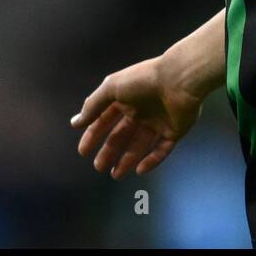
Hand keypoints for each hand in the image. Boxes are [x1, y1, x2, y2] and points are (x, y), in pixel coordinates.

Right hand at [70, 56, 205, 178]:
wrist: (180, 79)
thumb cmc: (143, 80)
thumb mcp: (111, 88)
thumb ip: (93, 106)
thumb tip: (75, 123)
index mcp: (126, 98)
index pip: (106, 119)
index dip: (94, 135)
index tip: (83, 152)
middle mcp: (142, 110)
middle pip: (122, 135)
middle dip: (109, 151)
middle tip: (98, 167)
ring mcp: (159, 121)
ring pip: (140, 145)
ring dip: (127, 160)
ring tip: (115, 175)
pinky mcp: (175, 130)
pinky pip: (162, 149)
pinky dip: (152, 160)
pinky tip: (139, 169)